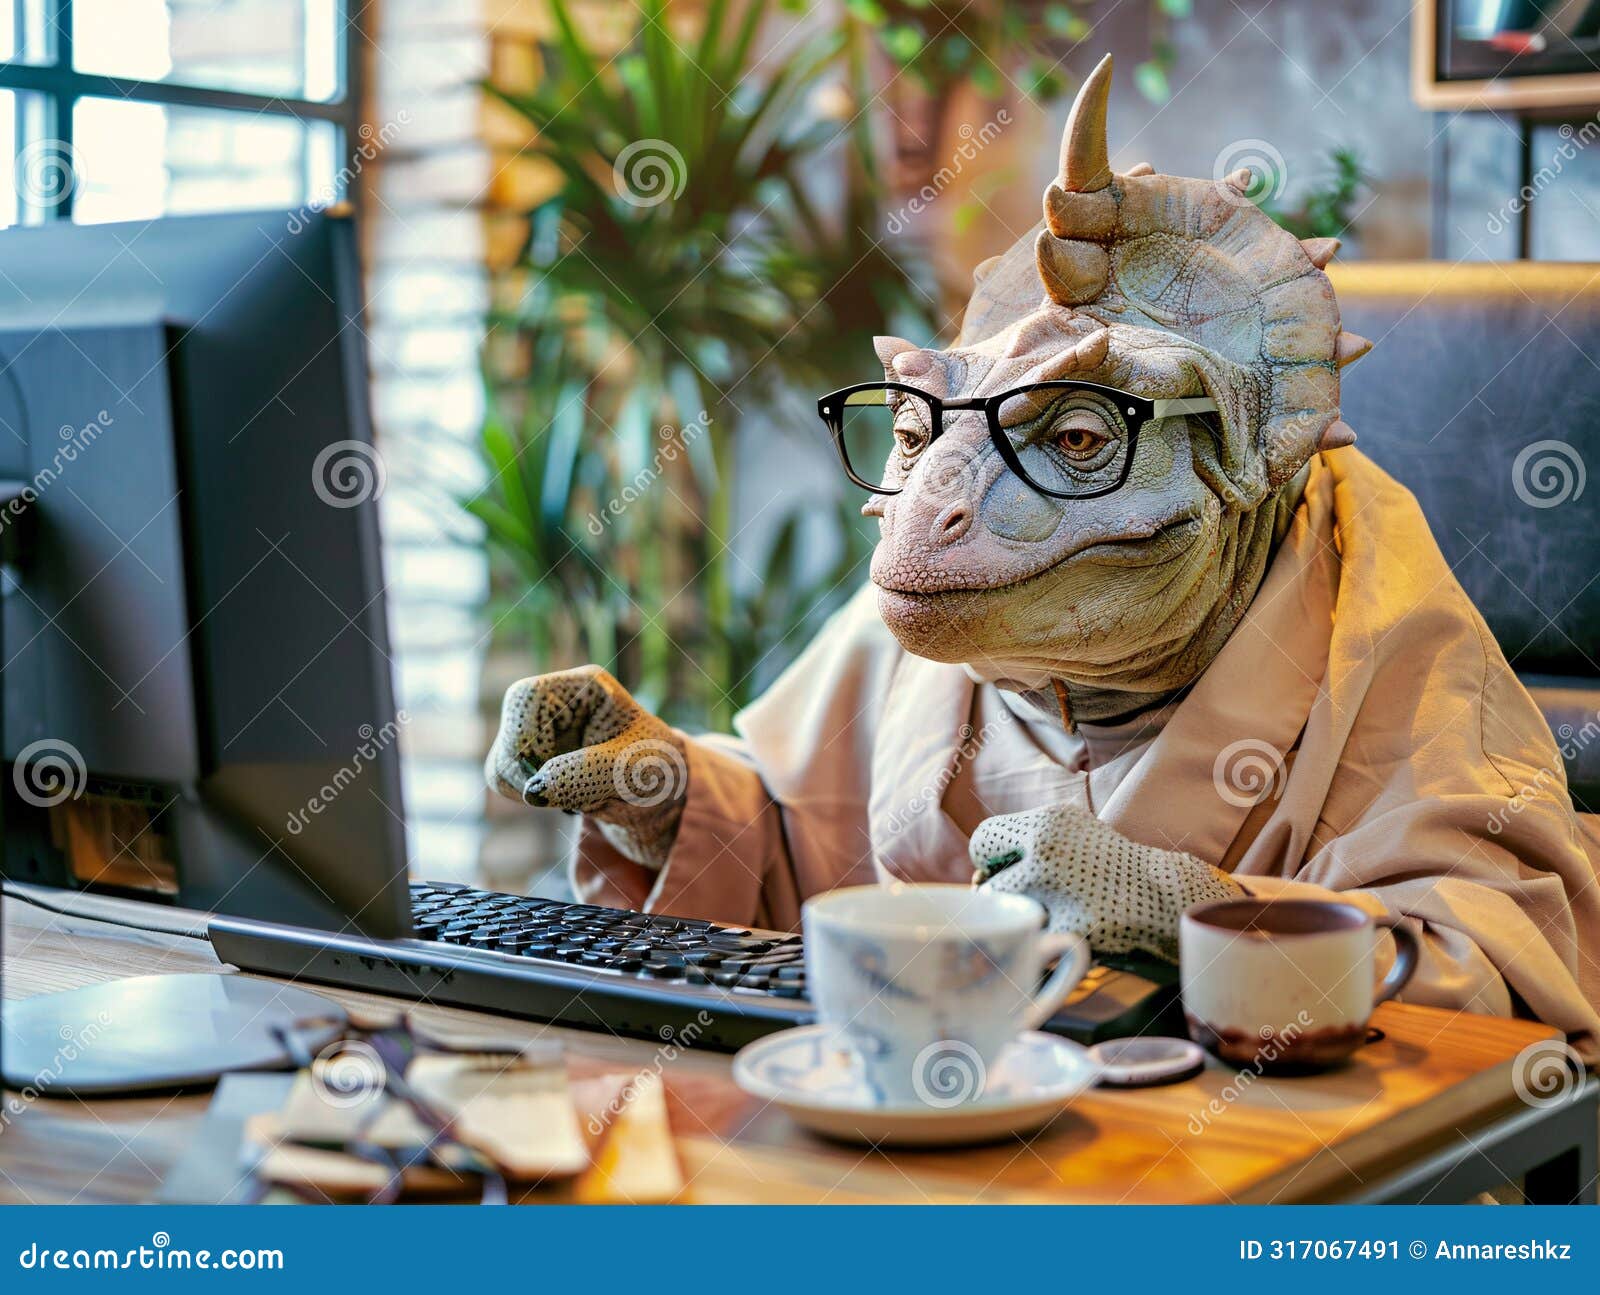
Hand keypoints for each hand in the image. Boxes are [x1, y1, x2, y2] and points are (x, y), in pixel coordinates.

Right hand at [484, 666, 687, 868]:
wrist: (658, 792)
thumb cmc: (656, 770)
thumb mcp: (633, 771)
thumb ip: (588, 774)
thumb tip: (533, 790)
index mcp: (586, 687)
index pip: (528, 697)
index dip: (527, 737)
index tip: (549, 772)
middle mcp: (557, 701)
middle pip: (509, 729)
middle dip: (528, 769)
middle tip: (566, 792)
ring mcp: (540, 727)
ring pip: (501, 759)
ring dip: (529, 786)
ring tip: (574, 793)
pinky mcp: (530, 754)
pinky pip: (504, 777)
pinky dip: (527, 793)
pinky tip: (561, 793)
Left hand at [971, 803, 1242, 960]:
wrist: (1169, 898)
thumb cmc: (1112, 866)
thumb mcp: (1071, 830)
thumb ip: (1025, 842)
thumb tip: (975, 879)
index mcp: (1047, 823)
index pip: (983, 841)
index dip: (991, 862)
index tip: (1007, 872)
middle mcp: (1047, 853)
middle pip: (986, 886)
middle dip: (1002, 900)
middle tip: (1032, 904)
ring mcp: (1060, 894)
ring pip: (1006, 919)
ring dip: (1020, 926)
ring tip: (1053, 922)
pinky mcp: (1074, 932)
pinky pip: (1034, 949)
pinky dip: (1041, 953)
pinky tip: (1064, 944)